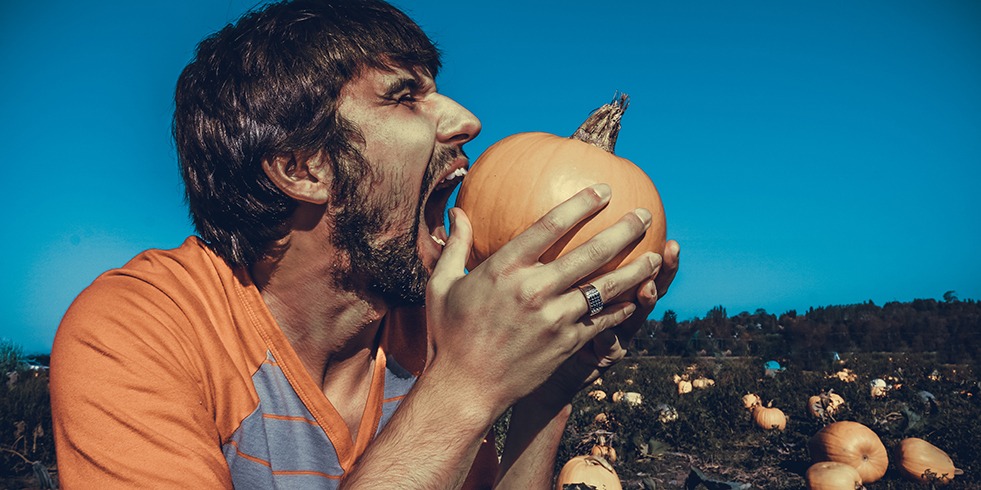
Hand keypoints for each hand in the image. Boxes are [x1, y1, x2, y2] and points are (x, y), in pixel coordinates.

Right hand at [424, 184, 660, 415]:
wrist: (464, 389)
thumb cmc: (449, 336)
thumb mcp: (442, 285)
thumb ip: (455, 246)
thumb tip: (458, 213)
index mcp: (504, 269)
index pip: (549, 226)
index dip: (580, 205)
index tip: (602, 191)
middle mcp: (533, 290)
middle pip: (589, 253)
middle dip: (623, 231)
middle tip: (643, 216)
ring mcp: (553, 319)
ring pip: (604, 288)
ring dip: (635, 270)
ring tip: (657, 257)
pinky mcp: (565, 344)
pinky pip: (602, 321)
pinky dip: (622, 308)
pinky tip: (637, 299)